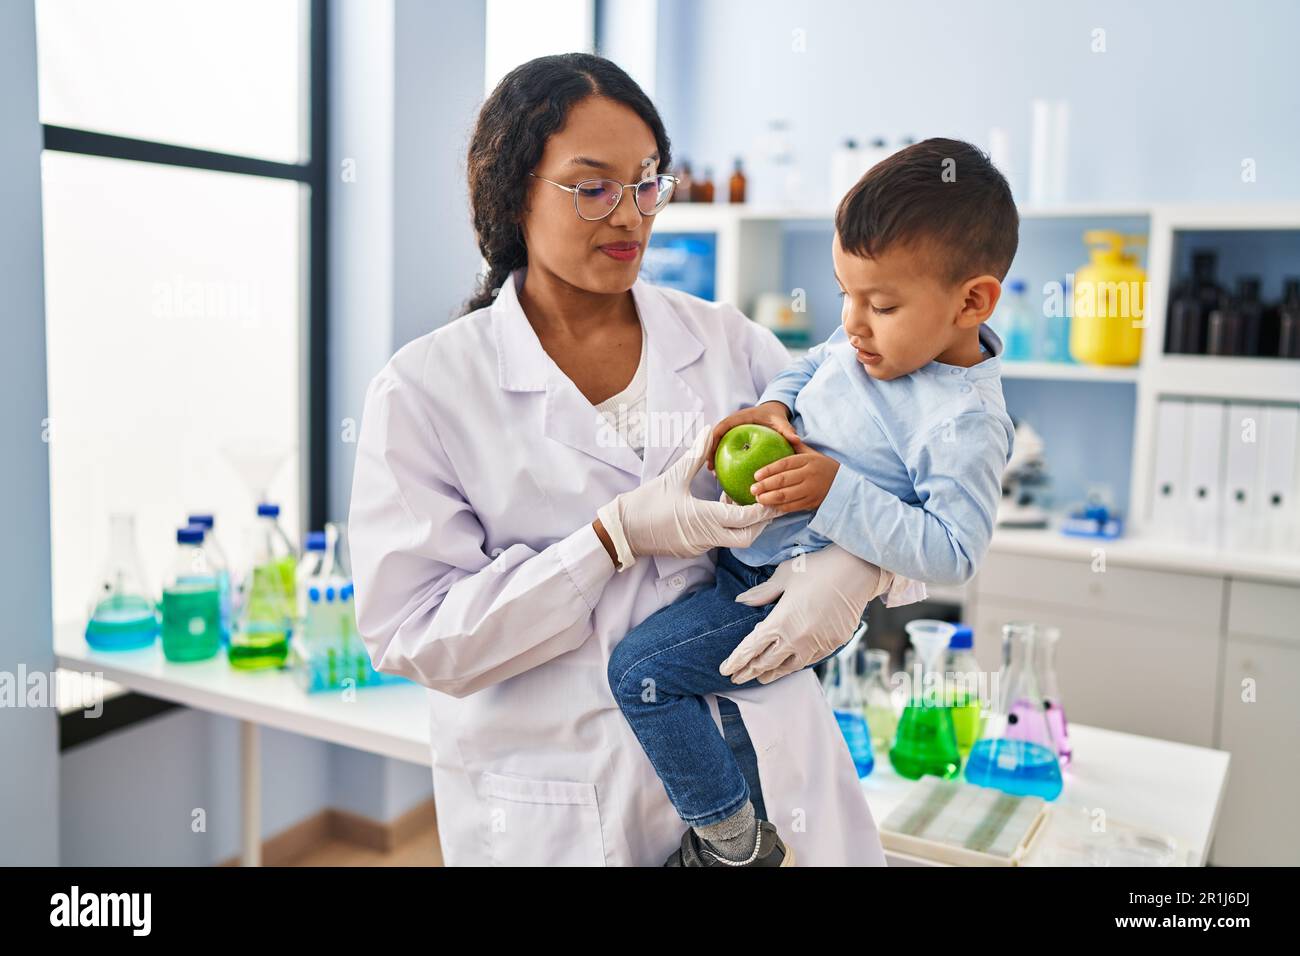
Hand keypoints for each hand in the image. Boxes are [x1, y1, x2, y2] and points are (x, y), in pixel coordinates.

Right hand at [596, 427, 776, 568]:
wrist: (622, 530)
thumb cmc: (645, 503)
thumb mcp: (673, 477)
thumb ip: (695, 455)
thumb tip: (708, 431)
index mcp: (704, 519)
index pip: (745, 519)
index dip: (762, 509)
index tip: (772, 496)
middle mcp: (706, 537)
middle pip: (747, 537)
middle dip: (760, 522)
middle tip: (765, 502)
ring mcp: (699, 546)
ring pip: (733, 539)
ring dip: (741, 523)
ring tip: (738, 497)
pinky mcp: (692, 550)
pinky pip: (717, 539)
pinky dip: (725, 526)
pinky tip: (719, 506)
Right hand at [705, 402, 798, 471]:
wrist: (773, 411)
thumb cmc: (774, 415)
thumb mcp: (780, 421)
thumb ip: (787, 430)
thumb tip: (795, 440)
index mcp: (739, 418)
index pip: (721, 427)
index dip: (713, 441)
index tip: (711, 454)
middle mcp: (732, 424)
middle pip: (715, 438)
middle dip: (710, 453)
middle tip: (711, 469)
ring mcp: (732, 431)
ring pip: (718, 444)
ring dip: (714, 457)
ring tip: (716, 474)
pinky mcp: (734, 438)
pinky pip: (725, 448)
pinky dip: (723, 459)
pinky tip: (726, 473)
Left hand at [720, 545, 893, 683]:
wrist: (857, 571)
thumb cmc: (818, 568)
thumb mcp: (784, 576)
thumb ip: (762, 593)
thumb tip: (741, 602)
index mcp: (780, 622)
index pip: (752, 648)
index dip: (737, 661)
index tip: (725, 670)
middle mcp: (797, 639)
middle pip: (767, 662)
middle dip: (749, 671)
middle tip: (736, 678)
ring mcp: (816, 644)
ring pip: (788, 666)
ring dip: (771, 673)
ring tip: (760, 677)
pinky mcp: (832, 644)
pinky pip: (809, 661)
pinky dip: (794, 666)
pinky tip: (789, 666)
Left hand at [749, 435, 839, 512]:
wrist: (844, 484)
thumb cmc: (824, 467)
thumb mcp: (813, 454)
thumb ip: (797, 447)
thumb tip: (784, 435)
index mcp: (808, 460)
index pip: (784, 464)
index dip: (768, 470)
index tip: (755, 475)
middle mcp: (809, 475)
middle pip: (783, 480)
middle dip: (765, 486)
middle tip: (752, 489)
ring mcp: (811, 490)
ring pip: (786, 495)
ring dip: (769, 498)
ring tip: (758, 498)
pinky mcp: (812, 502)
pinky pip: (792, 506)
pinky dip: (780, 507)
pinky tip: (771, 506)